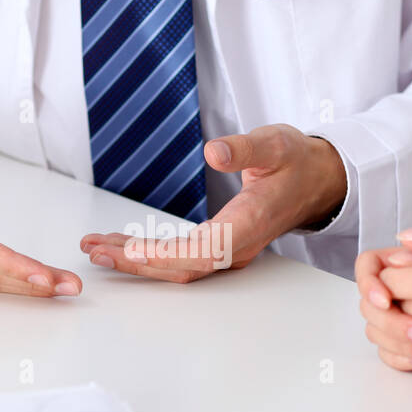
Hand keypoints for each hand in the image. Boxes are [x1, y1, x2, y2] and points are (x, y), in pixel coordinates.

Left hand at [79, 124, 346, 282]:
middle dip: (136, 262)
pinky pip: (181, 260)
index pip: (202, 250)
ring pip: (178, 268)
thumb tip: (215, 152)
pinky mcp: (220, 249)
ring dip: (136, 261)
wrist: (317, 181)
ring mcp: (229, 252)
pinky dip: (149, 256)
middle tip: (94, 250)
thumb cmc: (295, 162)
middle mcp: (238, 246)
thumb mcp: (275, 144)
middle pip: (182, 267)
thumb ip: (245, 149)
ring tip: (96, 248)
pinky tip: (122, 246)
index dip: (164, 254)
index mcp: (249, 223)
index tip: (129, 250)